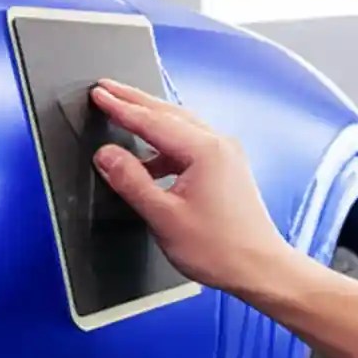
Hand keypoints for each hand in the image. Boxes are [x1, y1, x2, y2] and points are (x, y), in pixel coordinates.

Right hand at [90, 79, 296, 294]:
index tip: (98, 95)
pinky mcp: (226, 167)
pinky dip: (164, 145)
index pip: (152, 121)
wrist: (259, 268)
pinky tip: (148, 159)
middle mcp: (218, 144)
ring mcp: (225, 154)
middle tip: (106, 89)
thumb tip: (106, 155)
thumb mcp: (164, 216)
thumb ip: (131, 181)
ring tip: (122, 117)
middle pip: (167, 114)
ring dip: (149, 121)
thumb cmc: (220, 249)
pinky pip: (189, 144)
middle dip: (134, 101)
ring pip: (179, 127)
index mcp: (204, 150)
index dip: (120, 107)